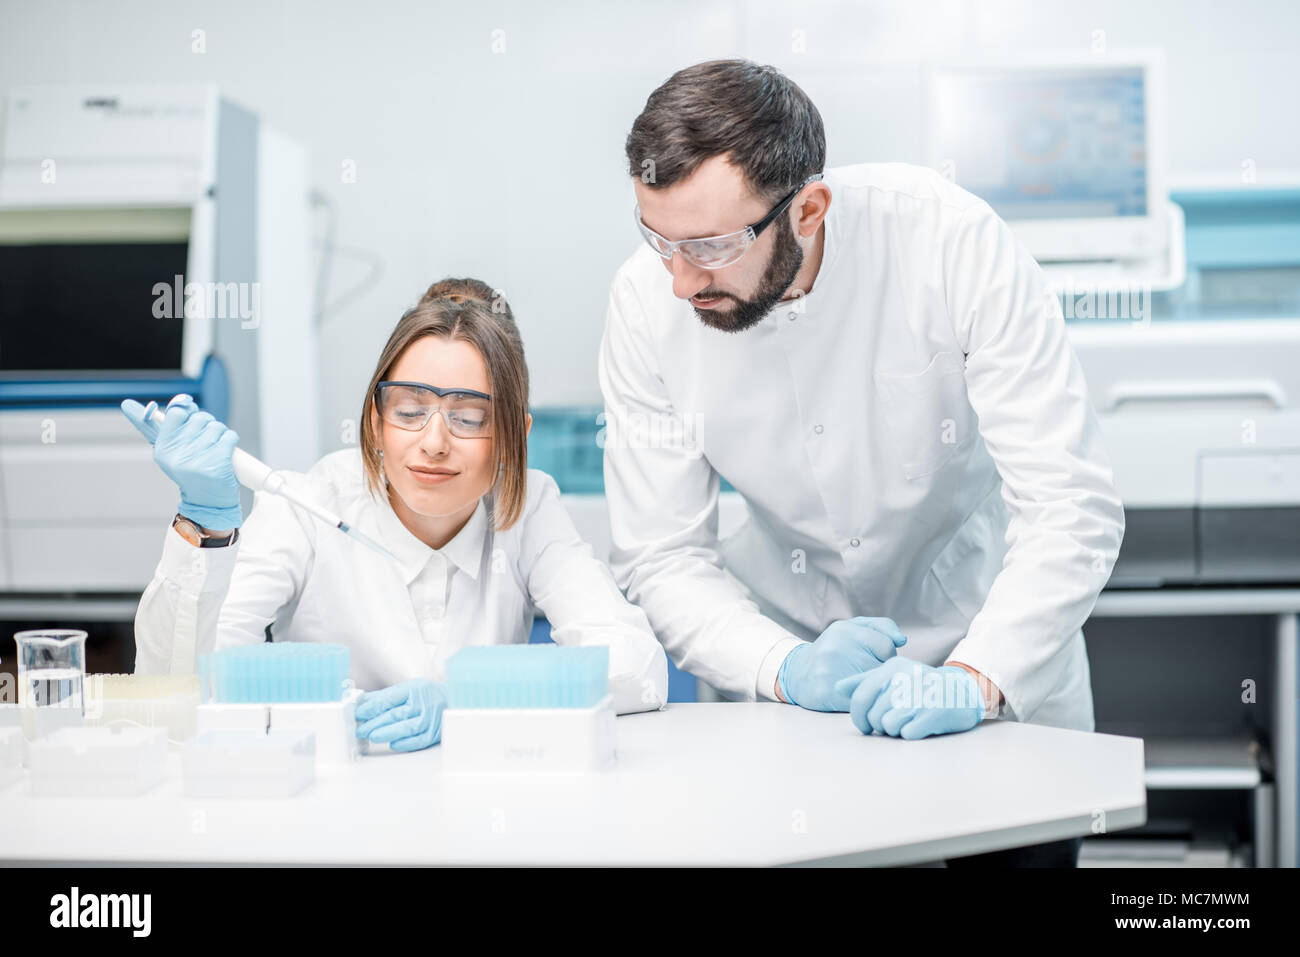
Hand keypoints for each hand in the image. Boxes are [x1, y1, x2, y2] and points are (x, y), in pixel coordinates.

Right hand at [121, 394, 241, 530]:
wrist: (207, 503)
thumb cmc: (189, 472)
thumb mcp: (168, 451)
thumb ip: (151, 427)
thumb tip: (126, 403)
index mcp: (163, 449)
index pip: (176, 412)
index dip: (188, 409)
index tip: (191, 413)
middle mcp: (177, 454)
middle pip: (200, 417)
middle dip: (207, 425)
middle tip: (204, 442)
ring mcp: (197, 459)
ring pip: (216, 426)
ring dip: (220, 434)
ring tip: (214, 450)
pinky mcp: (217, 463)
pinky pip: (229, 436)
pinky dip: (230, 440)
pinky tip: (225, 453)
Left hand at [354, 679, 447, 751]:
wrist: (455, 701)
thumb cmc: (428, 695)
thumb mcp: (408, 689)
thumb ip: (386, 696)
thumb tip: (363, 702)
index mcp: (414, 689)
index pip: (388, 699)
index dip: (370, 707)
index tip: (358, 713)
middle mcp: (423, 703)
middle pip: (395, 714)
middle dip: (374, 723)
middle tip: (361, 728)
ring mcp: (430, 719)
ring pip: (406, 728)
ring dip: (386, 733)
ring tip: (372, 736)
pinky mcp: (434, 733)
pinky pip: (418, 740)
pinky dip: (404, 743)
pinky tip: (392, 744)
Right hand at [777, 617, 907, 711]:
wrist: (796, 672)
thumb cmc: (833, 650)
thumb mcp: (852, 629)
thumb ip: (881, 626)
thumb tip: (901, 640)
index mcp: (845, 629)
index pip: (887, 646)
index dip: (886, 657)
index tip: (875, 661)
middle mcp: (837, 647)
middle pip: (881, 667)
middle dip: (880, 674)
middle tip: (869, 675)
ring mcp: (829, 670)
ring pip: (872, 685)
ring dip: (874, 688)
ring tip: (864, 686)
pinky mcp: (826, 692)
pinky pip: (860, 701)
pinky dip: (863, 702)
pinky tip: (855, 697)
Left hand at [835, 657, 983, 738]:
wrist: (962, 692)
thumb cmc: (920, 687)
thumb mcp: (893, 676)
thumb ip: (865, 681)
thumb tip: (837, 687)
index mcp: (892, 668)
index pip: (860, 697)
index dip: (857, 717)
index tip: (864, 726)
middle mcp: (905, 678)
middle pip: (873, 716)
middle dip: (880, 725)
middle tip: (893, 722)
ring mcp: (921, 694)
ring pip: (888, 726)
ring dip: (895, 730)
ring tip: (907, 721)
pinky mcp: (934, 712)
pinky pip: (907, 734)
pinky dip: (911, 734)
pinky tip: (920, 725)